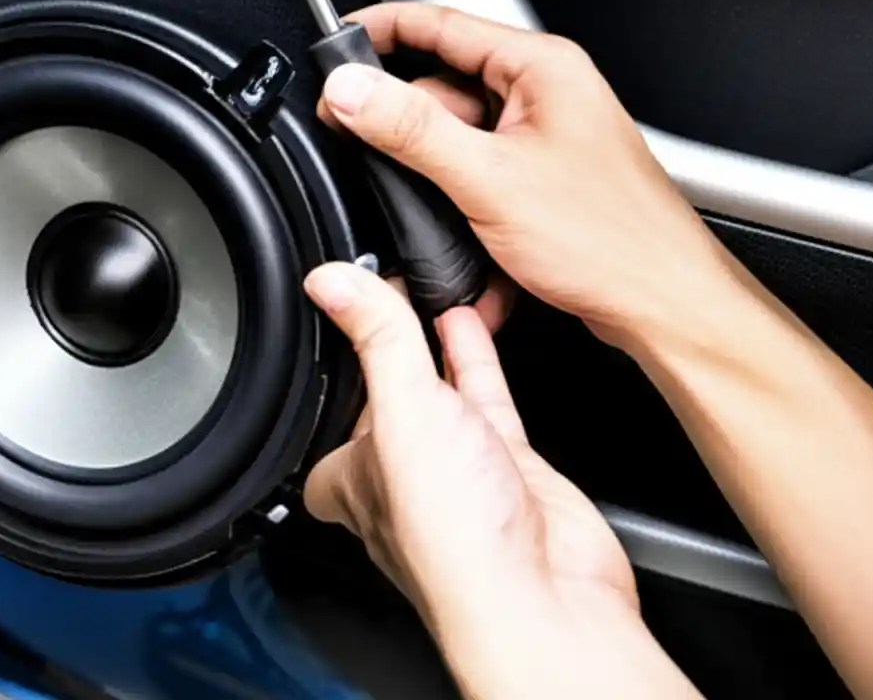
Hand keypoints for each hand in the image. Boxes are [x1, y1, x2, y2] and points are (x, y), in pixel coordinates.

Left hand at [302, 261, 697, 697]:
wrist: (542, 594)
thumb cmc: (452, 538)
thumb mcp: (401, 413)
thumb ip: (375, 340)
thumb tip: (331, 283)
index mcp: (349, 473)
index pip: (330, 399)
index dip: (336, 351)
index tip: (345, 293)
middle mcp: (399, 472)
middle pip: (388, 388)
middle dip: (393, 336)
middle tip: (397, 278)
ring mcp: (456, 467)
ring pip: (439, 388)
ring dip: (437, 338)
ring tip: (436, 285)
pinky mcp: (507, 466)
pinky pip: (485, 399)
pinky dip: (477, 358)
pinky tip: (472, 320)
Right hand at [318, 3, 735, 348]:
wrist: (658, 302)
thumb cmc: (609, 239)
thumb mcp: (488, 178)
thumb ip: (411, 129)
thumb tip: (353, 90)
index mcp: (541, 69)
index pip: (442, 24)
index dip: (381, 32)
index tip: (337, 48)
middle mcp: (544, 96)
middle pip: (442, 87)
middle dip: (399, 119)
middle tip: (355, 140)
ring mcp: (541, 140)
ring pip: (456, 138)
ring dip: (429, 173)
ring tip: (422, 205)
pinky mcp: (536, 182)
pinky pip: (476, 176)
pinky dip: (454, 202)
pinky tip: (453, 234)